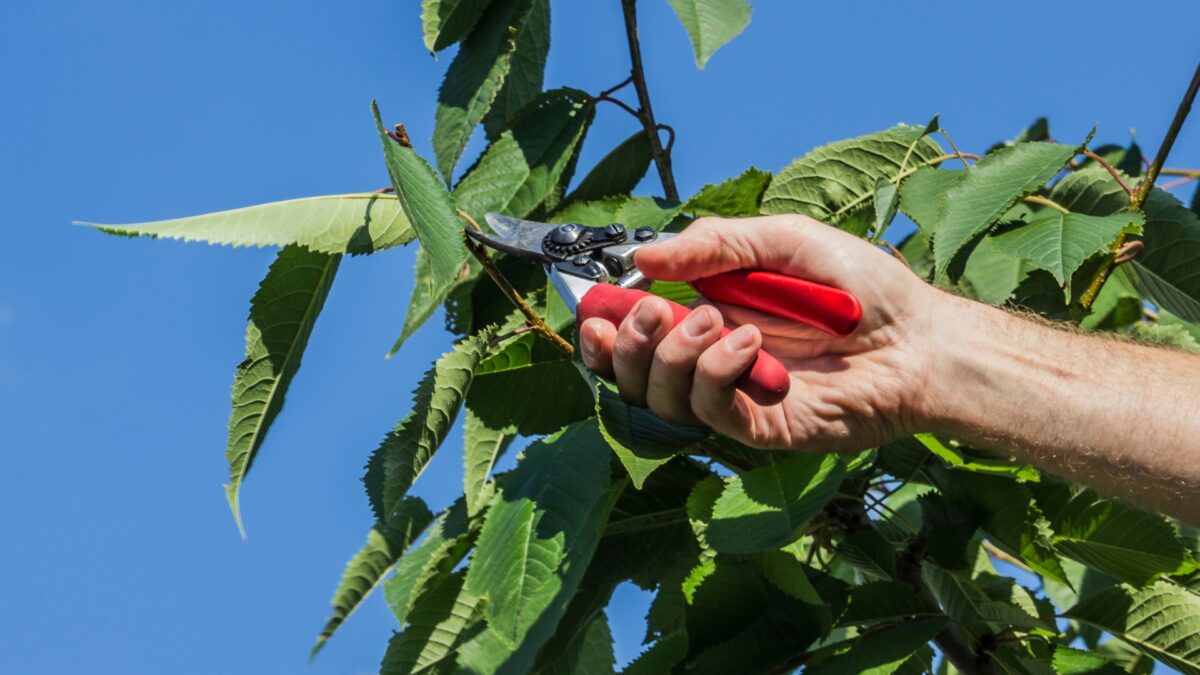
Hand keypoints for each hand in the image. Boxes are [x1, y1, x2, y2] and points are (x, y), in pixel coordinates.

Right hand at [578, 215, 943, 451]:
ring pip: (664, 399)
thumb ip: (714, 245)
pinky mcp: (761, 427)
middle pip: (635, 375)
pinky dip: (714, 375)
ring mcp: (736, 399)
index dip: (604, 331)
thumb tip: (643, 256)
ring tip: (712, 321)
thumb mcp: (783, 241)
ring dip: (672, 357)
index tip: (592, 311)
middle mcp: (713, 362)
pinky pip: (711, 412)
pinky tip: (747, 345)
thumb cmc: (862, 288)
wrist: (921, 339)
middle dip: (627, 347)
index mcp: (709, 318)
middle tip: (650, 313)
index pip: (636, 337)